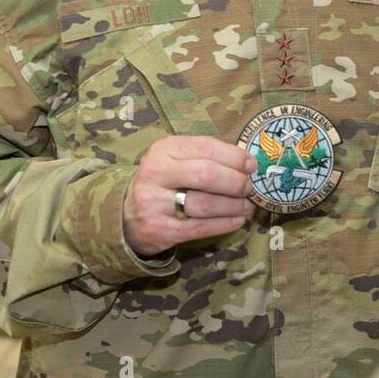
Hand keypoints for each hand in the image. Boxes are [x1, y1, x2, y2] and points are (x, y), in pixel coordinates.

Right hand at [122, 135, 256, 257]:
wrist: (126, 215)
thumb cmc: (162, 182)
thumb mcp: (174, 159)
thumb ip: (205, 157)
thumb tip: (247, 164)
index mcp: (163, 149)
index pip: (206, 147)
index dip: (234, 157)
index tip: (252, 166)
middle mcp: (156, 173)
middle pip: (207, 175)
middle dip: (236, 182)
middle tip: (249, 188)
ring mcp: (155, 203)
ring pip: (206, 204)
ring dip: (233, 206)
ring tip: (246, 206)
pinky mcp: (160, 229)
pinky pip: (200, 227)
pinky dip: (224, 224)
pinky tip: (237, 220)